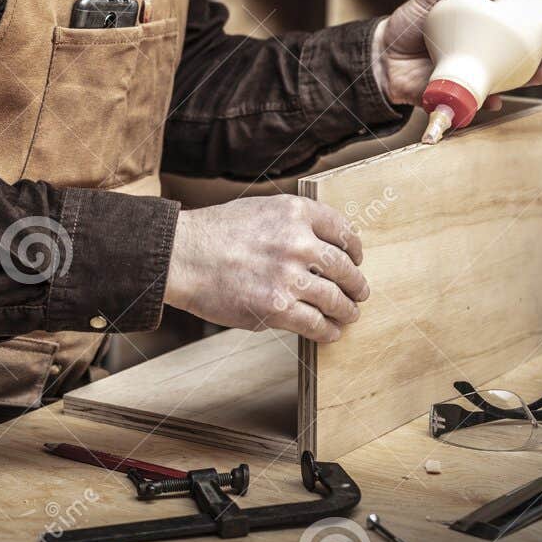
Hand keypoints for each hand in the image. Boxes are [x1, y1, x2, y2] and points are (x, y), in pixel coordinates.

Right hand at [163, 196, 368, 343]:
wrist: (182, 256)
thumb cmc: (213, 234)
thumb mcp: (258, 210)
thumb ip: (290, 223)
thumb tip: (320, 245)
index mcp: (295, 212)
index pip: (342, 230)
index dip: (355, 249)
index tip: (356, 259)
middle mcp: (297, 241)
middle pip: (344, 267)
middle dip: (356, 284)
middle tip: (359, 292)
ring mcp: (289, 276)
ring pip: (335, 298)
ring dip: (347, 310)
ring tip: (349, 315)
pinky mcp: (277, 307)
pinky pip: (316, 323)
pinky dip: (328, 330)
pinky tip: (330, 332)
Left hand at [370, 0, 541, 108]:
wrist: (379, 56)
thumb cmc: (408, 25)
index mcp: (482, 26)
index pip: (521, 23)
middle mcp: (484, 50)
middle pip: (524, 52)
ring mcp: (475, 72)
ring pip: (511, 76)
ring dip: (532, 76)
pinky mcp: (460, 93)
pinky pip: (480, 99)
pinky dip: (490, 99)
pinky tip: (498, 97)